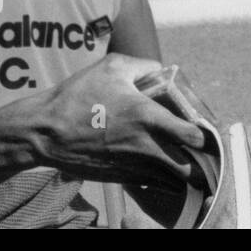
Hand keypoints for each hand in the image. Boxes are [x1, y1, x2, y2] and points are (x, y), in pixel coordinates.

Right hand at [27, 54, 205, 187]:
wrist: (42, 132)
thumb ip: (145, 65)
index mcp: (146, 116)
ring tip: (194, 163)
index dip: (205, 135)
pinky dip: (165, 181)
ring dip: (186, 174)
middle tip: (207, 153)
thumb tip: (164, 69)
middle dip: (202, 162)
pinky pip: (152, 184)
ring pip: (171, 180)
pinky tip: (168, 170)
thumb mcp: (113, 66)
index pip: (191, 134)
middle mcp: (143, 144)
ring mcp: (131, 164)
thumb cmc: (77, 95)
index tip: (207, 131)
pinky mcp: (119, 177)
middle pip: (187, 167)